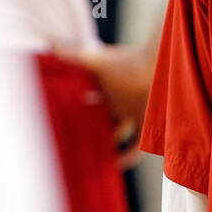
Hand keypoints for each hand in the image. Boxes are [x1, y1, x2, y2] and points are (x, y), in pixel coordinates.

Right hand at [50, 42, 155, 167]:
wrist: (162, 67)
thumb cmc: (130, 62)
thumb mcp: (97, 62)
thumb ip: (73, 55)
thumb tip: (49, 42)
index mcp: (105, 87)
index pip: (85, 102)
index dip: (73, 111)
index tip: (56, 124)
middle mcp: (119, 101)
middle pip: (99, 121)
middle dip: (87, 132)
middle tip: (69, 148)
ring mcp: (133, 114)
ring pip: (116, 136)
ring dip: (105, 147)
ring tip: (87, 163)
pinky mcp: (146, 126)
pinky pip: (134, 147)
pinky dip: (125, 158)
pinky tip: (115, 168)